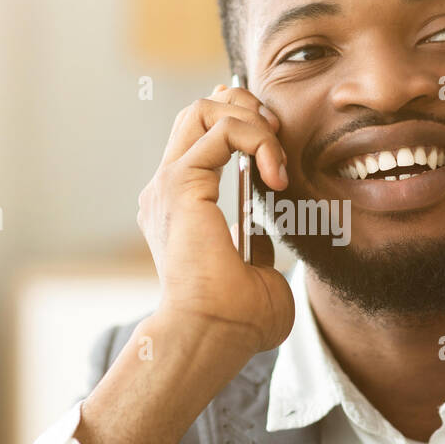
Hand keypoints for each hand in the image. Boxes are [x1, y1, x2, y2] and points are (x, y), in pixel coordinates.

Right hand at [137, 83, 295, 355]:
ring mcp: (168, 185)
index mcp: (180, 208)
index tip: (277, 147)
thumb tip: (264, 239)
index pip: (200, 139)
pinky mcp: (180, 183)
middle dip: (242, 108)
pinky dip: (258, 139)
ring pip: (203, 110)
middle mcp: (167, 191)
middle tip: (278, 135)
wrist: (212, 335)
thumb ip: (259, 249)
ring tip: (277, 150)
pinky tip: (276, 175)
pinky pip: (223, 130)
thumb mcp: (259, 275)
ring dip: (250, 118)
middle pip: (195, 113)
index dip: (239, 123)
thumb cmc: (236, 322)